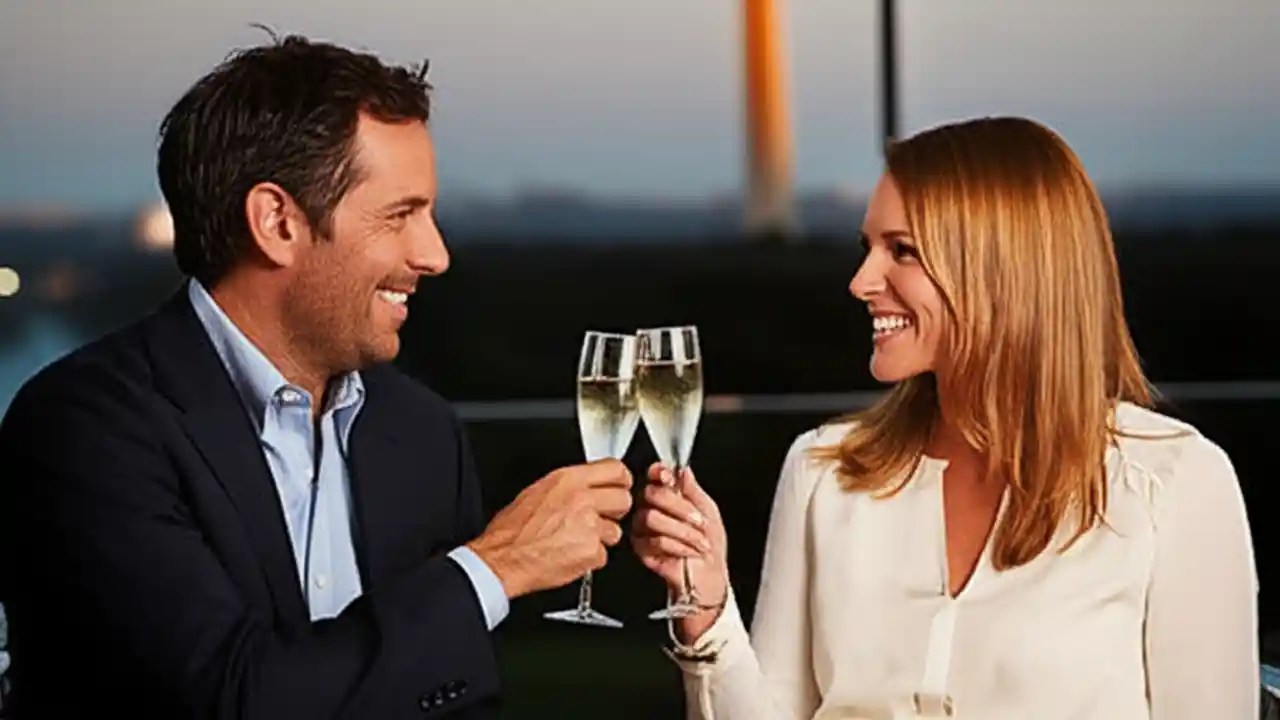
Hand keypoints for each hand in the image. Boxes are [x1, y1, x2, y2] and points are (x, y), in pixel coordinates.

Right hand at [467, 459, 632, 598]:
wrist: (502, 559)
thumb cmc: (513, 530)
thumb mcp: (538, 491)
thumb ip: (570, 486)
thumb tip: (589, 484)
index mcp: (569, 480)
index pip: (616, 469)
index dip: (621, 480)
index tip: (620, 486)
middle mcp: (582, 500)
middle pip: (624, 499)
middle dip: (615, 510)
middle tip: (601, 517)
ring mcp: (589, 527)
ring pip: (616, 531)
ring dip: (601, 538)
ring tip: (576, 539)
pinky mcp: (591, 552)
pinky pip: (603, 554)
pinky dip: (590, 558)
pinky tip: (571, 554)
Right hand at [630, 463, 727, 640]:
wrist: (708, 578)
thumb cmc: (710, 548)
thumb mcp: (709, 512)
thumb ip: (694, 490)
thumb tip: (684, 470)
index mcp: (669, 497)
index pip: (654, 476)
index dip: (658, 473)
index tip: (668, 476)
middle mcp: (652, 509)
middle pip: (650, 493)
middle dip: (679, 506)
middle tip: (698, 520)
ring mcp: (644, 529)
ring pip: (651, 517)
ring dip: (682, 530)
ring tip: (698, 541)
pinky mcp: (642, 549)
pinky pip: (654, 540)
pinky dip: (676, 546)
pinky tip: (687, 552)